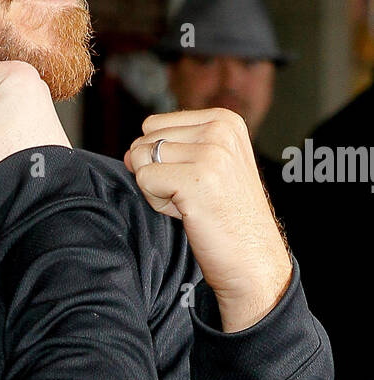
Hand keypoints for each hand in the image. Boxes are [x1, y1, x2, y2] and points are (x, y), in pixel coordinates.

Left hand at [124, 108, 292, 331]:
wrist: (252, 259)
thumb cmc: (226, 218)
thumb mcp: (203, 169)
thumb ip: (166, 152)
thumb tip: (128, 152)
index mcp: (224, 120)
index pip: (154, 125)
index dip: (163, 159)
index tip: (195, 181)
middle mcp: (220, 129)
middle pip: (145, 141)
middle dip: (158, 174)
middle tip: (194, 197)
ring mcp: (211, 152)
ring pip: (141, 160)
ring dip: (157, 190)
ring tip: (192, 204)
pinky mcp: (197, 179)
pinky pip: (144, 180)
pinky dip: (158, 203)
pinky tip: (188, 213)